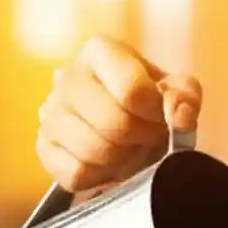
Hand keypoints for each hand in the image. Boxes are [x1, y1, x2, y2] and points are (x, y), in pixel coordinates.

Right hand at [37, 36, 202, 191]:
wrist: (130, 127)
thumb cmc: (153, 105)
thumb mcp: (179, 92)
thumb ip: (185, 96)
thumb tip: (179, 113)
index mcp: (101, 51)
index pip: (131, 90)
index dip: (155, 113)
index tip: (161, 117)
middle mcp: (68, 76)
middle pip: (113, 122)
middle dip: (141, 138)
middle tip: (147, 137)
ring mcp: (50, 112)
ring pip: (92, 150)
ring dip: (122, 160)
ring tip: (130, 148)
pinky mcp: (43, 146)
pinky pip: (75, 173)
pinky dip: (100, 177)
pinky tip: (108, 163)